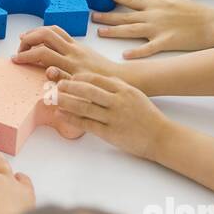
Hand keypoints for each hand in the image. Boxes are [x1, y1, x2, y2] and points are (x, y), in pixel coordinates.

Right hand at [14, 25, 122, 78]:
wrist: (120, 78)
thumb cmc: (100, 87)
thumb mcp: (82, 89)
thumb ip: (64, 80)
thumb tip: (48, 71)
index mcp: (71, 64)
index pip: (42, 54)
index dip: (26, 56)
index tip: (15, 60)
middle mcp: (72, 51)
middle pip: (45, 35)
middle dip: (28, 39)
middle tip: (20, 49)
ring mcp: (76, 46)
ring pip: (52, 29)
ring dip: (35, 32)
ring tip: (25, 40)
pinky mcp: (79, 44)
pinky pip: (60, 32)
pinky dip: (46, 32)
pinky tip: (40, 40)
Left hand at [50, 70, 170, 160]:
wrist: (160, 136)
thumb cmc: (146, 115)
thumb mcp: (134, 94)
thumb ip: (117, 86)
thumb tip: (98, 79)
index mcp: (124, 90)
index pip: (97, 79)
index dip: (80, 78)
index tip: (69, 78)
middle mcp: (118, 102)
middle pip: (88, 91)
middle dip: (69, 87)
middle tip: (56, 85)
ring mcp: (114, 118)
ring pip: (85, 107)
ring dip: (66, 102)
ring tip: (53, 99)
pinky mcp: (110, 133)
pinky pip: (87, 124)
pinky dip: (72, 119)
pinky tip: (61, 115)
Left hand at [92, 0, 213, 57]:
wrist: (210, 23)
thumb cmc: (191, 11)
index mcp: (154, 3)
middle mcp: (153, 15)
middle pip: (125, 16)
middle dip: (107, 17)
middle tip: (92, 17)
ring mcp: (158, 29)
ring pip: (132, 30)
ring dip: (115, 32)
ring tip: (100, 33)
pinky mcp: (165, 42)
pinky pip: (148, 48)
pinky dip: (137, 52)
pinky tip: (125, 55)